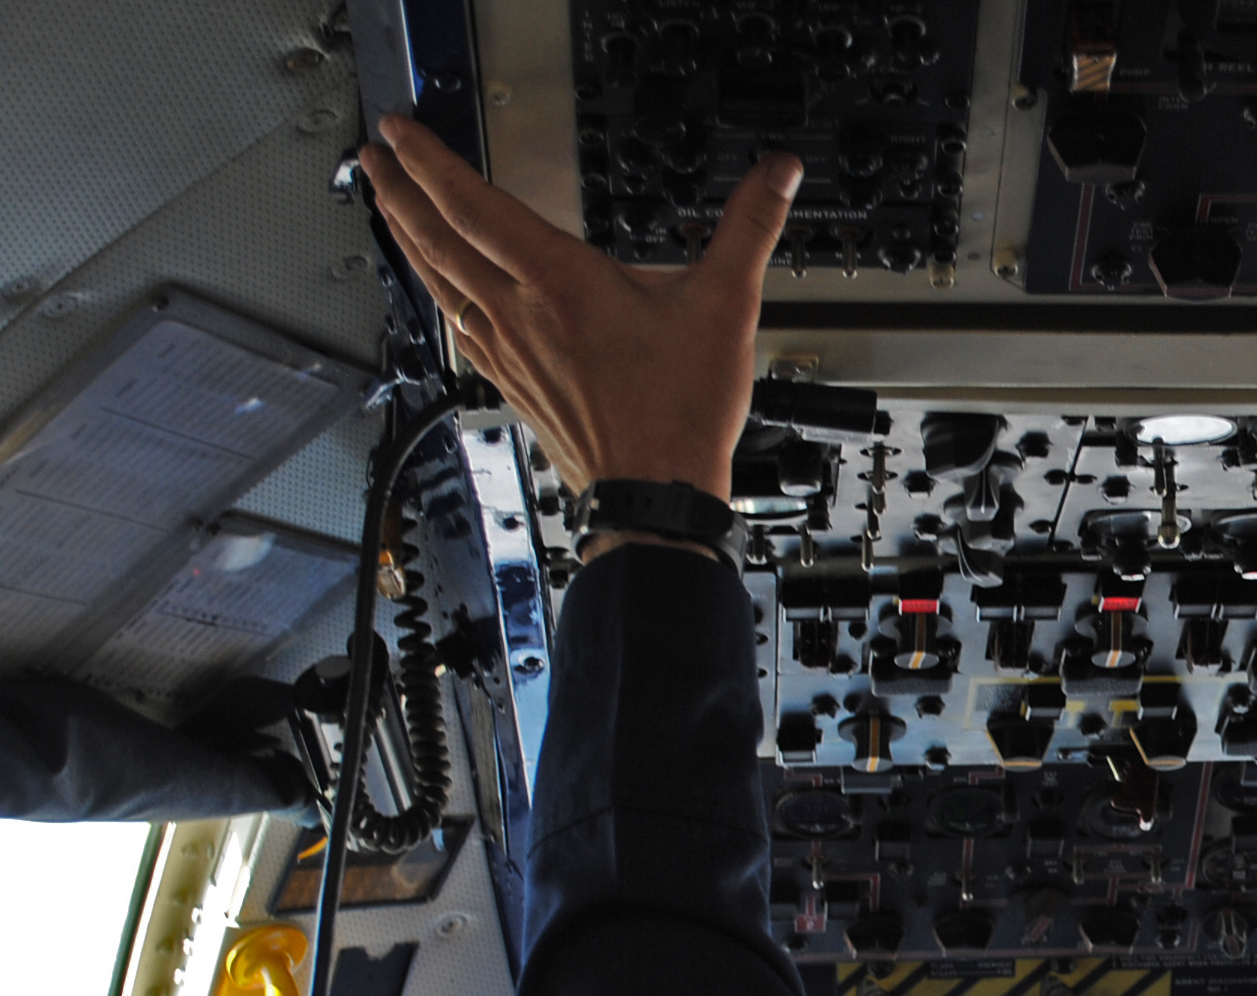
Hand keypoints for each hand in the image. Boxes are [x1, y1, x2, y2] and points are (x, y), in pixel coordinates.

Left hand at [358, 115, 799, 501]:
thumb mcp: (725, 305)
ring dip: (406, 237)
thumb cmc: (679, 414)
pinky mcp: (512, 382)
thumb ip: (749, 228)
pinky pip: (457, 325)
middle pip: (436, 238)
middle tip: (373, 157)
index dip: (430, 160)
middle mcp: (518, 314)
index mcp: (559, 282)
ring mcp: (508, 352)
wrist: (654, 494)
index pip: (473, 204)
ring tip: (389, 209)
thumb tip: (774, 175)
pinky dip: (436, 293)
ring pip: (438, 282)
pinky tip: (440, 294)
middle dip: (397, 190)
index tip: (402, 131)